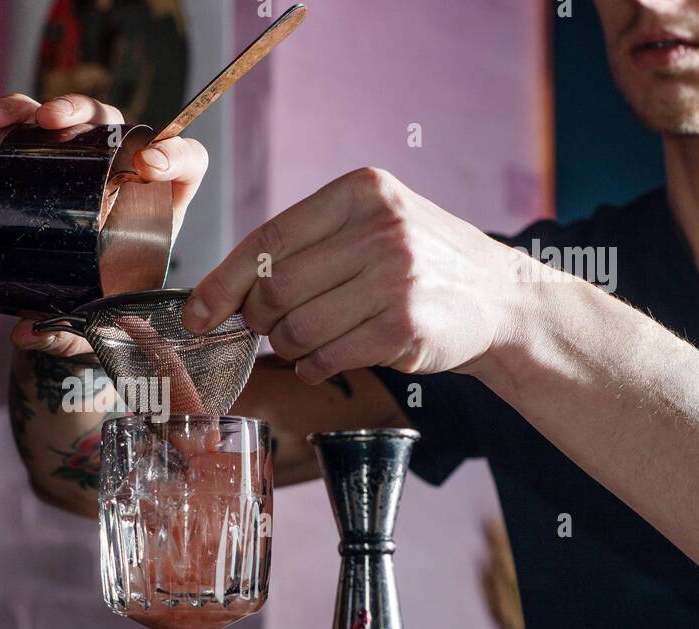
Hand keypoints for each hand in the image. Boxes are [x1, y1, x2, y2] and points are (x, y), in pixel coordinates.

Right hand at [0, 93, 208, 357]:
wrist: (67, 308)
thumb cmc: (96, 310)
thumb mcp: (93, 324)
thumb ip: (69, 330)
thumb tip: (27, 332)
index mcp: (156, 206)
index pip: (186, 161)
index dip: (176, 153)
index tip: (149, 165)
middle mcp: (119, 173)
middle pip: (111, 122)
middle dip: (80, 112)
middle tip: (52, 123)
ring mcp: (77, 161)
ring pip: (60, 118)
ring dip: (24, 110)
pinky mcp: (38, 160)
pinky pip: (15, 130)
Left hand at [184, 167, 533, 383]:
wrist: (500, 297)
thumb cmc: (418, 264)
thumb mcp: (371, 225)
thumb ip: (305, 244)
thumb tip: (222, 292)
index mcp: (361, 191)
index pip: (268, 239)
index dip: (223, 283)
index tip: (198, 313)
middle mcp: (380, 228)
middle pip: (274, 289)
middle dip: (261, 320)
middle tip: (273, 327)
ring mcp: (396, 277)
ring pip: (296, 329)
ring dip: (289, 348)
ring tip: (309, 342)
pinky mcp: (405, 326)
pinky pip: (326, 357)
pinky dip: (316, 367)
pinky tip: (329, 359)